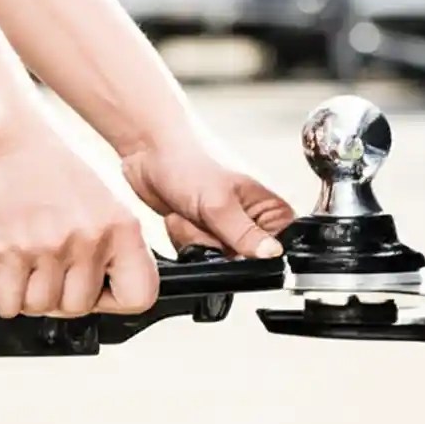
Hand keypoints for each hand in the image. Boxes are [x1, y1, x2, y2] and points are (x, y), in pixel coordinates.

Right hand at [0, 129, 159, 318]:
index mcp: (122, 226)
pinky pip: (8, 303)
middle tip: (42, 265)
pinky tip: (0, 260)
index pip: (139, 296)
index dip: (113, 300)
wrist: (7, 134)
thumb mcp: (101, 200)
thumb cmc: (47, 163)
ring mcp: (52, 245)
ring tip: (21, 255)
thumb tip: (105, 289)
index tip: (97, 291)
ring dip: (24, 289)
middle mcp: (91, 238)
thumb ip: (108, 244)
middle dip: (56, 293)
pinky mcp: (12, 249)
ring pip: (40, 307)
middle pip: (78, 307)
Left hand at [121, 134, 294, 258]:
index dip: (248, 252)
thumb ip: (244, 233)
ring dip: (195, 242)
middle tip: (204, 218)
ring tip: (190, 214)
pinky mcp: (206, 239)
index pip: (276, 253)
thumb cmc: (186, 166)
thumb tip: (272, 252)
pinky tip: (181, 221)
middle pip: (242, 263)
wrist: (149, 158)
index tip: (229, 237)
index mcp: (271, 211)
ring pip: (218, 264)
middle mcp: (254, 224)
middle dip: (214, 245)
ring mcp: (229, 233)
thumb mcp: (218, 203)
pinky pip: (199, 260)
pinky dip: (184, 242)